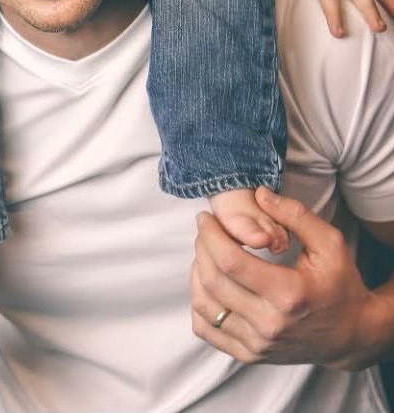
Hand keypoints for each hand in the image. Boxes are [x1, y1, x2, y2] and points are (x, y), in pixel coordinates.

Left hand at [190, 187, 389, 369]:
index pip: (230, 262)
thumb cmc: (340, 286)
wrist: (352, 336)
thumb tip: (260, 194)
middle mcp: (270, 324)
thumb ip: (296, 215)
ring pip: (204, 305)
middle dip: (201, 247)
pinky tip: (209, 284)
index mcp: (288, 294)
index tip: (205, 218)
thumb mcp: (330, 245)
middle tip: (206, 230)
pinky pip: (206, 329)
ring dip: (196, 272)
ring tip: (207, 253)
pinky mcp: (250, 354)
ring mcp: (258, 344)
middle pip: (212, 280)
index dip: (209, 234)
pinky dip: (199, 303)